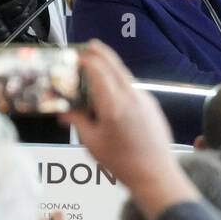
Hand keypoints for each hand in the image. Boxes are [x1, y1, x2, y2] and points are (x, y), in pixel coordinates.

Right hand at [60, 41, 197, 219]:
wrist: (156, 174)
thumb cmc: (122, 162)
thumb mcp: (92, 142)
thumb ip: (78, 121)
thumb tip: (64, 111)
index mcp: (113, 104)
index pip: (97, 70)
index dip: (85, 60)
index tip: (75, 56)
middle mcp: (131, 97)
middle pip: (115, 66)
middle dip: (101, 53)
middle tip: (89, 45)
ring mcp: (145, 100)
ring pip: (125, 76)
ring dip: (111, 68)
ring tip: (97, 67)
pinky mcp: (152, 106)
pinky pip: (133, 88)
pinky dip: (120, 83)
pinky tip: (111, 91)